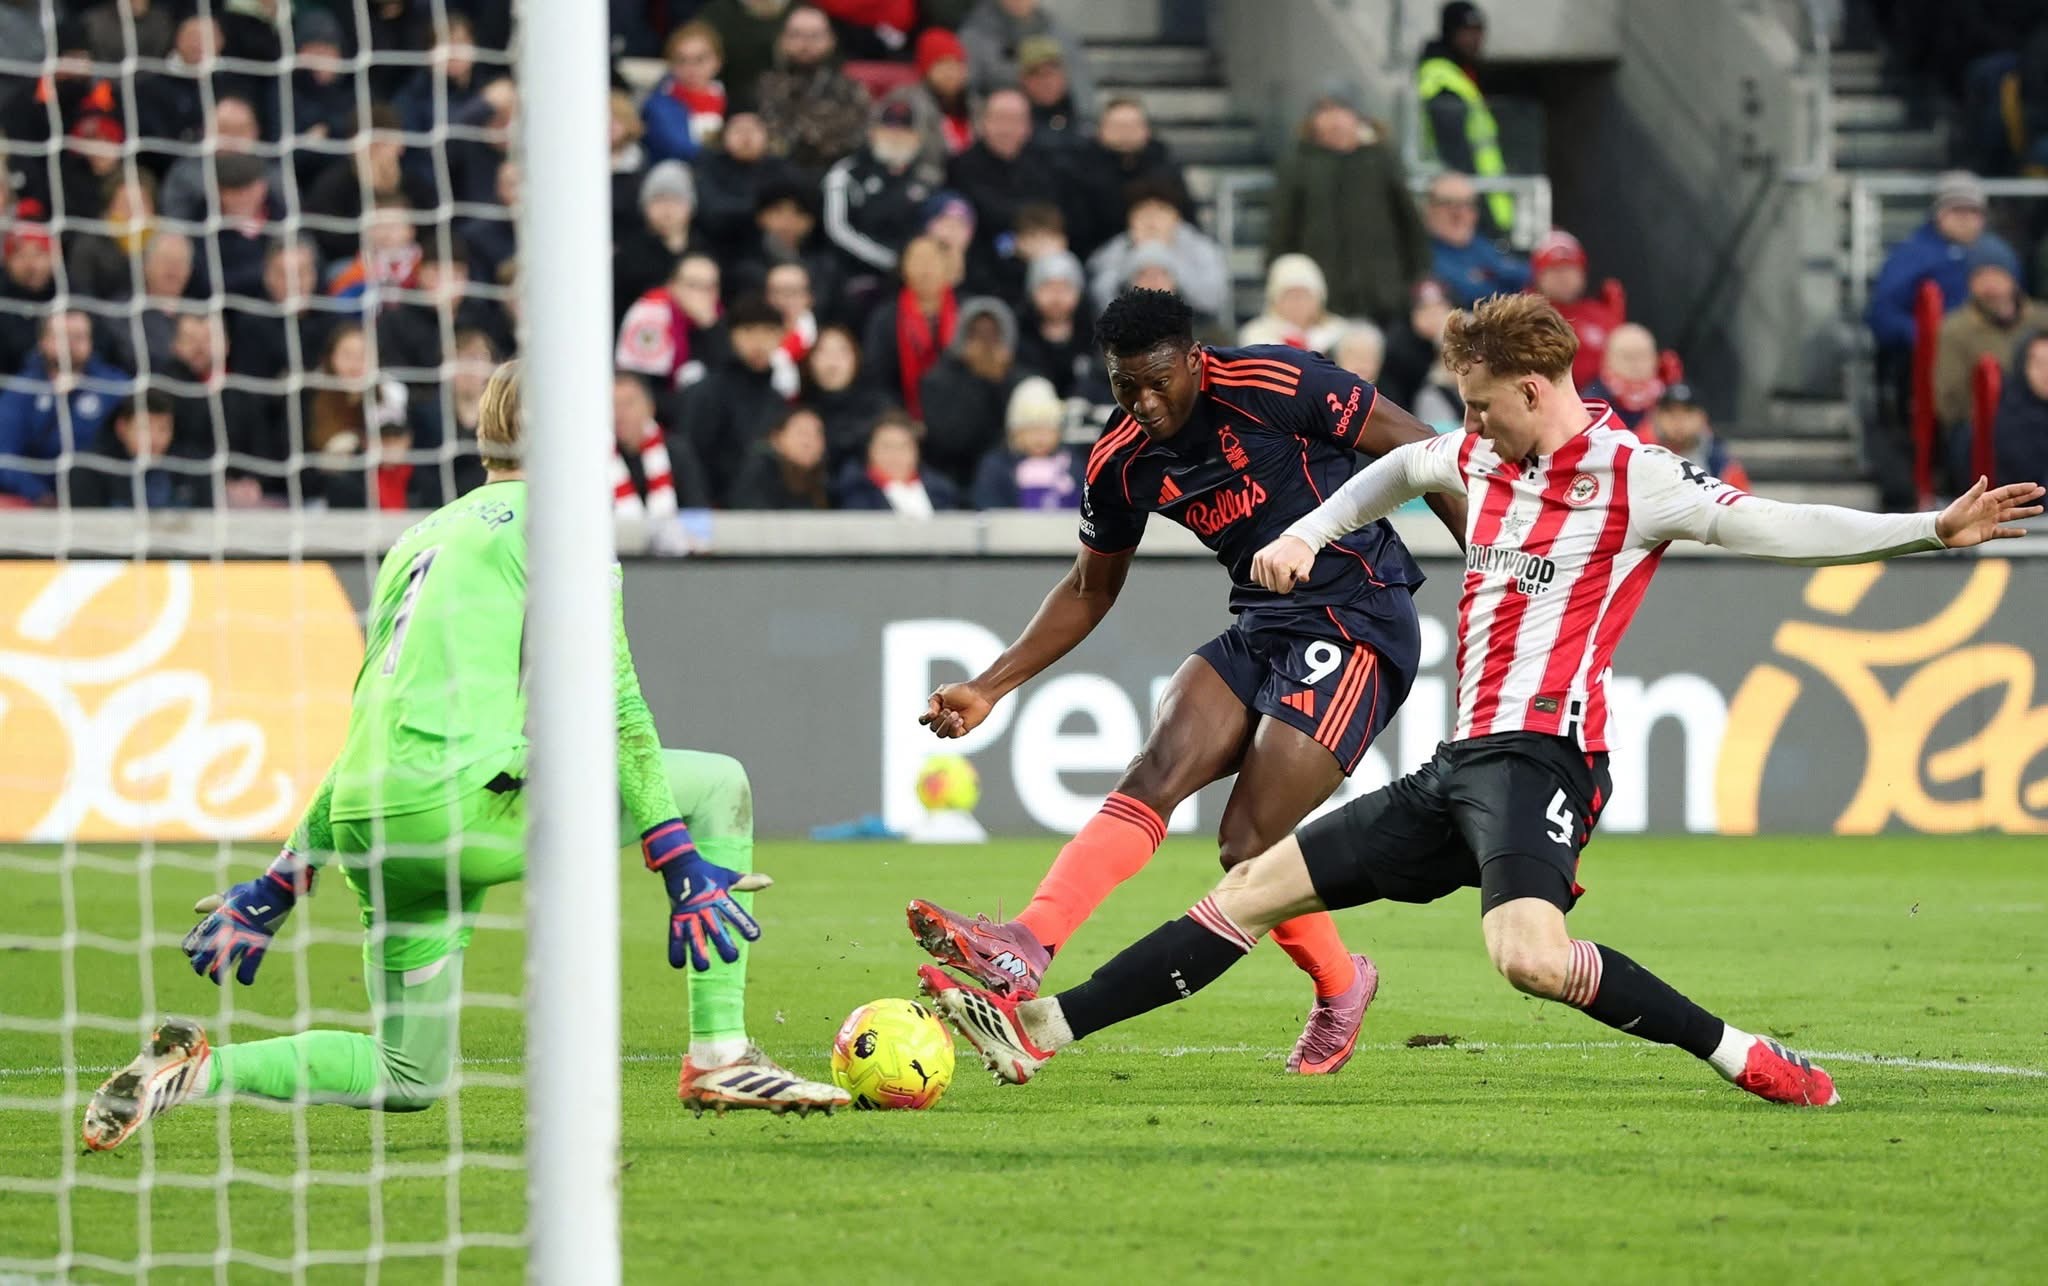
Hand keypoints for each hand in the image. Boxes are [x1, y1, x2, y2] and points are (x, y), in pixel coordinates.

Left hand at [183, 849, 314, 984]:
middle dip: (199, 965)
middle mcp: (228, 928)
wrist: (276, 889)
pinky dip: (247, 975)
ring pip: (224, 962)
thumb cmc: (253, 890)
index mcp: (219, 916)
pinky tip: (245, 981)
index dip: (190, 948)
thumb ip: (213, 903)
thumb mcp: (230, 894)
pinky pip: (251, 964)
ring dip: (217, 974)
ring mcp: (244, 936)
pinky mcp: (260, 941)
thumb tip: (197, 908)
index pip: (196, 936)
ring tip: (216, 980)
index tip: (191, 953)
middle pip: (205, 952)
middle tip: (200, 970)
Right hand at [642, 821, 769, 970]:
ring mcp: (689, 912)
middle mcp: (705, 906)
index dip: (745, 924)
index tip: (755, 936)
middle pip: (715, 928)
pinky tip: (678, 965)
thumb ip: (748, 882)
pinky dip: (675, 949)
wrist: (679, 863)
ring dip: (698, 952)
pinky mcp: (676, 917)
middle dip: (723, 944)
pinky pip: (674, 935)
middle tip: (732, 958)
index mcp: (719, 896)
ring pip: (694, 935)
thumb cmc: (708, 873)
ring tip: (703, 968)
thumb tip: (770, 881)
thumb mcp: (728, 877)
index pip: (735, 912)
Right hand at [919, 682, 994, 738]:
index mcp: (936, 710)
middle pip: (932, 728)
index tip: (933, 712)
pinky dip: (954, 727)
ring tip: (956, 714)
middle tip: (949, 710)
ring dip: (946, 724)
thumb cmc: (962, 691)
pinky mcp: (961, 731)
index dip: (925, 719)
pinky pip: (952, 735)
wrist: (979, 694)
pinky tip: (961, 719)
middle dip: (940, 719)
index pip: (924, 720)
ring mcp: (951, 726)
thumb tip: (930, 715)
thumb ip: (932, 703)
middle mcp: (942, 720)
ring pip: (940, 734)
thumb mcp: (942, 692)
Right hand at [1250, 535, 1315, 593]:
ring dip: (1272, 580)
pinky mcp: (1257, 557)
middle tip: (1287, 573)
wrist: (1297, 539)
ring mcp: (1260, 559)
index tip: (1292, 577)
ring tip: (1280, 571)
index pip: (1281, 589)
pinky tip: (1271, 572)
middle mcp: (1267, 562)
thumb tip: (1304, 578)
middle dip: (1280, 583)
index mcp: (1279, 565)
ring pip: (1263, 583)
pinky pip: (1254, 576)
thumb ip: (1303, 574)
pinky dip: (1262, 577)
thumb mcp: (1306, 564)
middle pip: (1271, 587)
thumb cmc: (1302, 553)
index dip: (1288, 586)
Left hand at [1935, 479, 2044, 547]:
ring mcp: (1991, 521)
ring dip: (2025, 512)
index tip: (2034, 486)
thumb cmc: (1950, 515)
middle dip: (2028, 497)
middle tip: (2042, 491)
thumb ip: (1975, 491)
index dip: (2020, 489)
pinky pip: (2004, 532)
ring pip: (2012, 515)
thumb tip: (1984, 477)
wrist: (1942, 533)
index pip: (2007, 492)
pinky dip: (2014, 532)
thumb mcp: (1963, 503)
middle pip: (2013, 501)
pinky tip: (2024, 531)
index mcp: (1986, 500)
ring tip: (2039, 509)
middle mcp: (1991, 509)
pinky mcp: (1989, 533)